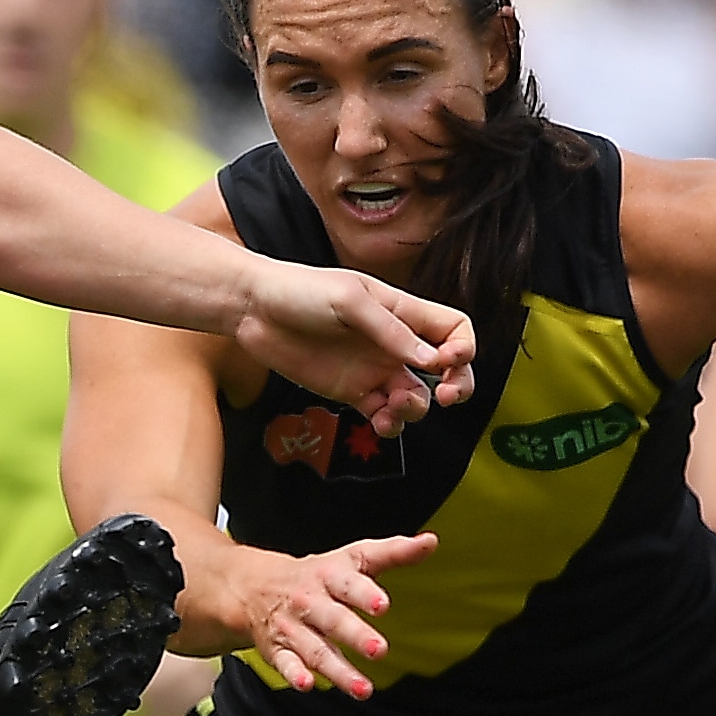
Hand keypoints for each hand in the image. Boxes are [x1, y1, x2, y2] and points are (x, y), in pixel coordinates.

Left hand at [233, 262, 474, 431]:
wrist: (253, 309)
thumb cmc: (300, 290)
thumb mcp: (349, 301)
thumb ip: (389, 331)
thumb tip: (430, 359)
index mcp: (402, 312)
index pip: (453, 329)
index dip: (463, 347)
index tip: (448, 360)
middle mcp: (393, 343)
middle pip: (447, 369)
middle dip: (457, 385)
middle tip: (446, 396)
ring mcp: (373, 369)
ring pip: (416, 398)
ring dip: (416, 409)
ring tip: (395, 407)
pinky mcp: (350, 392)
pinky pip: (383, 415)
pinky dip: (390, 424)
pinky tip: (381, 422)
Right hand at [236, 529, 435, 698]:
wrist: (253, 586)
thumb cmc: (317, 574)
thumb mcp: (352, 558)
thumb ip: (392, 553)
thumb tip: (431, 542)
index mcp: (328, 576)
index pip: (347, 583)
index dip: (363, 593)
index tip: (382, 605)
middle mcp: (309, 601)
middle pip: (332, 619)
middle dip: (354, 635)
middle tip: (379, 650)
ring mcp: (292, 627)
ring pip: (315, 649)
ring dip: (337, 670)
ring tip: (362, 689)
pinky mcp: (278, 650)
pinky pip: (285, 663)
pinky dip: (294, 674)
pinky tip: (307, 685)